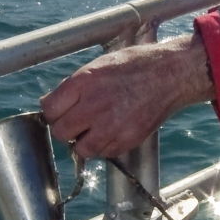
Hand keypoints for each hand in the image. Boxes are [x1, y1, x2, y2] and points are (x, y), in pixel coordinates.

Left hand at [41, 33, 214, 159]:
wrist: (170, 75)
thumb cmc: (136, 65)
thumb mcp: (99, 65)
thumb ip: (74, 86)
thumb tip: (52, 102)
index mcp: (83, 82)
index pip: (49, 110)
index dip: (53, 112)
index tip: (60, 112)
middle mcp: (93, 105)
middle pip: (60, 132)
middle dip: (66, 129)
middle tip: (77, 123)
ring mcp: (110, 126)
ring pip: (80, 149)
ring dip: (84, 141)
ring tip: (95, 129)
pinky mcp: (126, 140)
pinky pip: (103, 154)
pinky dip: (104, 147)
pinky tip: (113, 131)